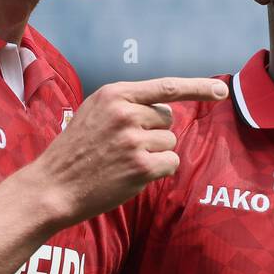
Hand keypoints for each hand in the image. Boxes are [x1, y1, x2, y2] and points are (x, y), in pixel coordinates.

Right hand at [21, 77, 227, 226]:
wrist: (52, 186)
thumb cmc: (76, 150)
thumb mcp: (95, 112)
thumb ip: (128, 103)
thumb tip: (168, 107)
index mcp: (115, 94)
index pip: (167, 87)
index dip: (198, 88)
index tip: (221, 90)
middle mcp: (126, 113)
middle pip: (168, 120)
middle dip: (153, 133)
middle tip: (121, 146)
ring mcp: (134, 140)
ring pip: (170, 143)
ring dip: (154, 154)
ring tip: (122, 160)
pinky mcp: (141, 166)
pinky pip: (170, 163)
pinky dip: (158, 170)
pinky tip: (131, 174)